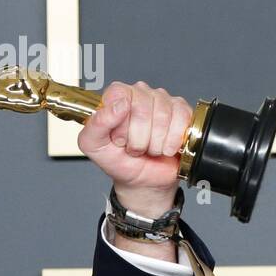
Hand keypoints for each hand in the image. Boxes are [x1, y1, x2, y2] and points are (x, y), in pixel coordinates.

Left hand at [78, 80, 190, 216]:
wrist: (142, 181)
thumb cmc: (119, 162)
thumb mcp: (94, 147)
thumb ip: (96, 125)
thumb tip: (118, 105)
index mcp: (116, 97)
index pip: (119, 94)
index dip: (120, 121)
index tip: (119, 138)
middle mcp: (140, 94)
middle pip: (142, 106)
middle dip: (137, 137)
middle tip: (134, 147)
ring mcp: (162, 100)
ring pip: (162, 115)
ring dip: (154, 143)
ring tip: (148, 149)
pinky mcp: (181, 110)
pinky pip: (180, 119)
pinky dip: (171, 141)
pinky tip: (165, 147)